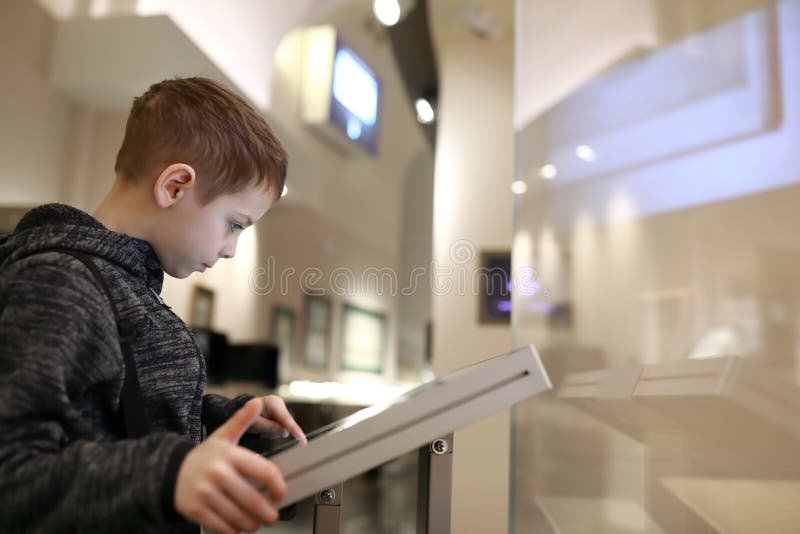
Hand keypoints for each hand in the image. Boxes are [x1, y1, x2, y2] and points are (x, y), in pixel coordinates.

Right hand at [174, 399, 286, 533]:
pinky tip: (236, 527)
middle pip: (254, 500)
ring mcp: (206, 493)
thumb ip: (242, 420)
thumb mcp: (223, 436)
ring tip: (255, 522)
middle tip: (271, 516)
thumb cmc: (204, 457)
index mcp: (230, 454)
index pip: (265, 472)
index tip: (281, 494)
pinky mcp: (196, 510)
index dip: (279, 487)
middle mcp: (218, 473)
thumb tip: (258, 403)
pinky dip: (233, 531)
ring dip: (252, 524)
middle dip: (268, 513)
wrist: (170, 471)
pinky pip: (222, 527)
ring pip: (240, 517)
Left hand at [245, 395, 305, 443]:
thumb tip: (286, 433)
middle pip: (285, 423)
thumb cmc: (247, 417)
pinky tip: (266, 428)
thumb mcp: (255, 424)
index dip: (294, 429)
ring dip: (274, 432)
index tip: (302, 439)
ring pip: (284, 426)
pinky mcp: (281, 413)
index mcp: (272, 402)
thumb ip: (271, 428)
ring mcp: (281, 407)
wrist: (245, 412)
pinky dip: (274, 430)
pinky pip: (282, 426)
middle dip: (276, 431)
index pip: (285, 418)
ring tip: (262, 430)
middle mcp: (279, 403)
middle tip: (262, 433)